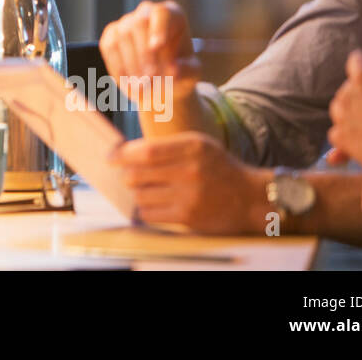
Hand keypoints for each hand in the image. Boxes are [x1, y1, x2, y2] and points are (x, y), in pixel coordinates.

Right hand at [98, 0, 199, 110]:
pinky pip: (109, 47)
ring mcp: (126, 22)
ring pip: (122, 36)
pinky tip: (129, 83)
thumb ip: (187, 71)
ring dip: (131, 64)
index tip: (157, 47)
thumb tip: (174, 70)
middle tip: (151, 78)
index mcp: (171, 15)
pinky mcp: (110, 36)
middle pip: (139, 23)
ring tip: (142, 87)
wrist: (161, 83)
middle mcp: (146, 13)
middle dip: (144, 53)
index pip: (161, 13)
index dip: (158, 28)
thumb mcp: (192, 74)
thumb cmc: (180, 73)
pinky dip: (118, 67)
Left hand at [109, 131, 267, 233]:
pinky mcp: (188, 217)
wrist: (251, 198)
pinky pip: (150, 213)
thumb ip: (167, 146)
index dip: (122, 155)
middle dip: (126, 175)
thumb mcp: (199, 145)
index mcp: (193, 147)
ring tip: (146, 189)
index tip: (110, 157)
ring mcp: (189, 196)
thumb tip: (125, 152)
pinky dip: (145, 209)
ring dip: (137, 193)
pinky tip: (153, 203)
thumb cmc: (218, 168)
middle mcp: (191, 170)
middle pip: (137, 174)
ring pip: (140, 195)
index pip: (146, 151)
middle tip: (128, 176)